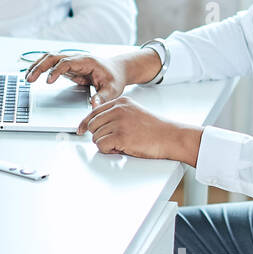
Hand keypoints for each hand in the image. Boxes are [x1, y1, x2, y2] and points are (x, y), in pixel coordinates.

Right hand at [24, 54, 125, 104]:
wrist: (117, 70)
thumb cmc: (115, 78)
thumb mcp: (113, 89)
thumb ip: (103, 97)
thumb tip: (93, 105)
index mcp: (86, 61)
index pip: (66, 62)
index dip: (56, 71)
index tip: (48, 81)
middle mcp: (76, 58)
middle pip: (53, 56)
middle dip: (40, 67)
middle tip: (30, 79)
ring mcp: (71, 62)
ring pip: (50, 58)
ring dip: (37, 66)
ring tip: (27, 78)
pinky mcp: (68, 68)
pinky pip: (51, 65)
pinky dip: (41, 68)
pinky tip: (33, 76)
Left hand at [78, 96, 202, 164]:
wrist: (171, 136)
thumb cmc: (156, 129)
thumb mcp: (134, 113)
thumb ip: (116, 114)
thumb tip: (97, 124)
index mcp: (121, 102)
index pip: (94, 111)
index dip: (85, 123)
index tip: (80, 129)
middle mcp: (118, 110)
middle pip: (92, 125)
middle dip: (99, 135)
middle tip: (112, 141)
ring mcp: (119, 122)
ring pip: (96, 137)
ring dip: (106, 144)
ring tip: (122, 144)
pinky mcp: (121, 136)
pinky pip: (101, 146)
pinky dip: (108, 150)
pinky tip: (121, 148)